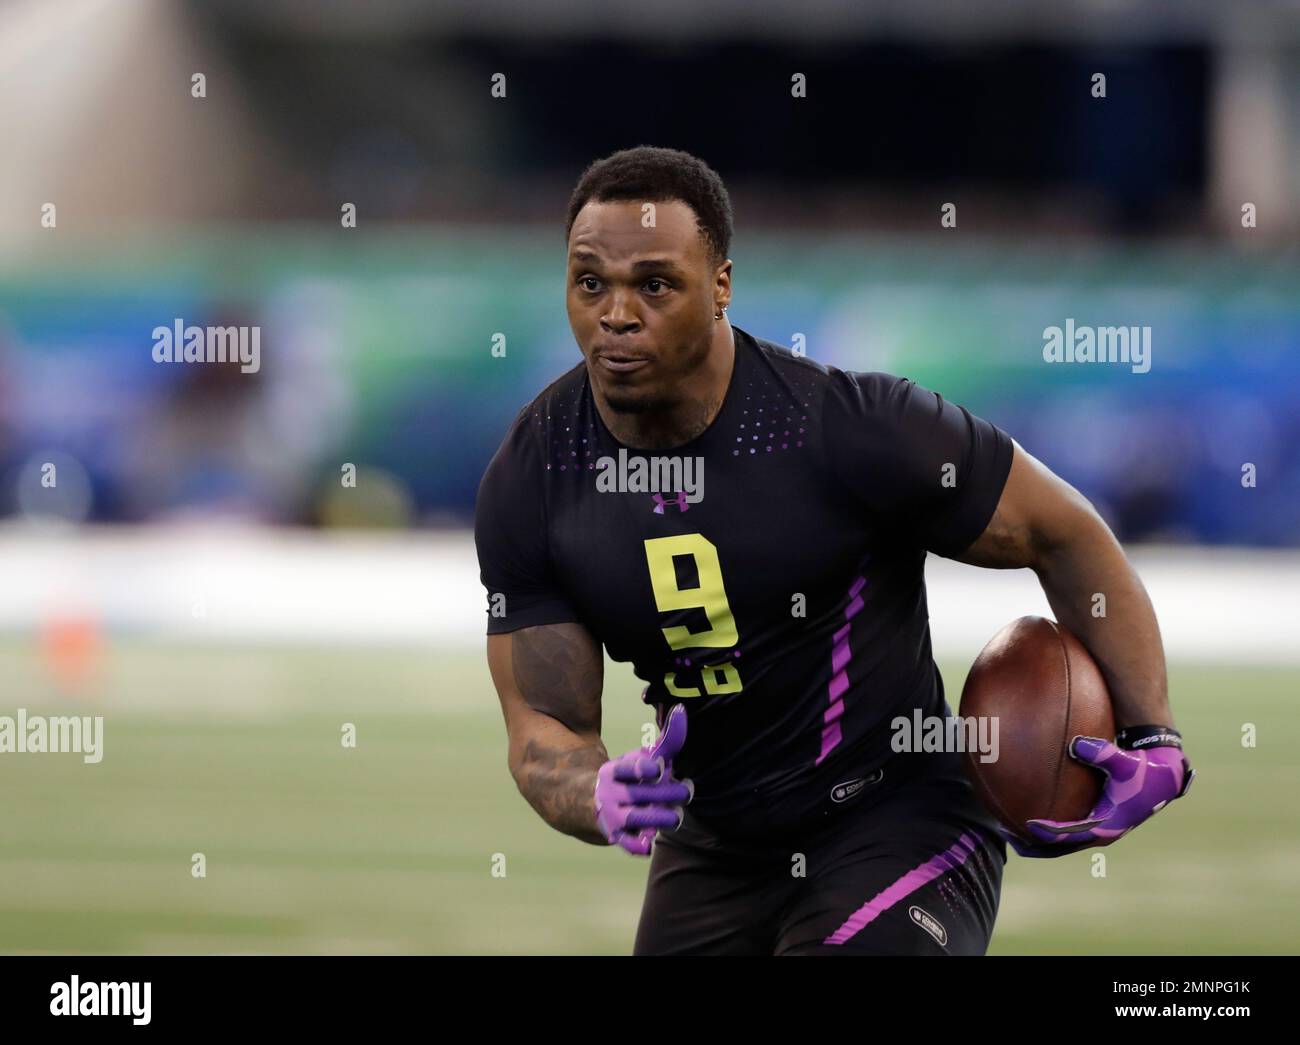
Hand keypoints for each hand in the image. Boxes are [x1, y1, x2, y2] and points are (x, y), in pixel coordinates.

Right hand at [594, 704, 693, 855]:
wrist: (588, 804)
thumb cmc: (629, 778)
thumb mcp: (642, 758)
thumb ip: (667, 740)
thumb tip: (682, 711)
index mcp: (616, 770)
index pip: (629, 768)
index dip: (645, 768)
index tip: (661, 768)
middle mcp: (612, 793)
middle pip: (642, 795)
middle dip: (668, 794)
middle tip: (686, 791)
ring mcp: (613, 816)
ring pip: (638, 819)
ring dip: (661, 818)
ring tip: (676, 817)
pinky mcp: (616, 836)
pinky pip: (628, 845)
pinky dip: (640, 845)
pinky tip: (651, 842)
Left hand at [1000, 737, 1193, 857]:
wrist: (1163, 777)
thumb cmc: (1144, 770)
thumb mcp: (1124, 762)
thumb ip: (1101, 753)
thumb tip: (1076, 744)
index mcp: (1106, 826)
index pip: (1070, 835)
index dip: (1047, 832)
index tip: (1025, 824)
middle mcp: (1099, 833)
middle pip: (1059, 848)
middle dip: (1032, 844)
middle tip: (1005, 835)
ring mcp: (1097, 829)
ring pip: (1060, 843)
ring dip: (1035, 840)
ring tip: (1006, 830)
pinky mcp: (1095, 821)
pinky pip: (1065, 830)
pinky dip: (1046, 827)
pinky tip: (1024, 813)